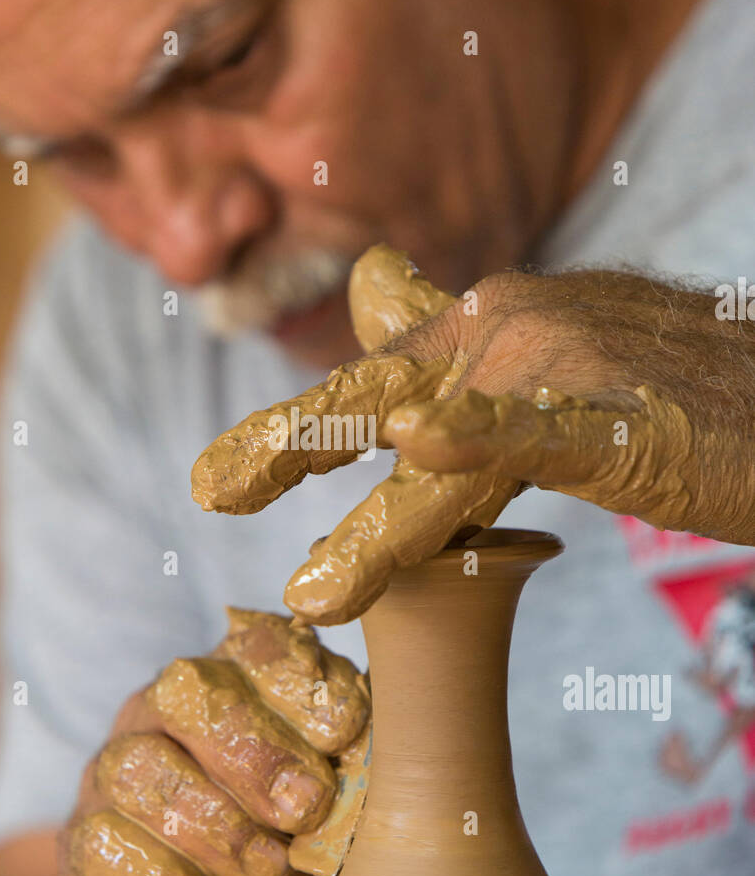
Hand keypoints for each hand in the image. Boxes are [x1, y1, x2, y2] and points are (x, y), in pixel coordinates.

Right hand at [56, 609, 369, 875]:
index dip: (298, 678)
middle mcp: (164, 712)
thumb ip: (365, 763)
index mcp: (240, 679)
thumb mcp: (357, 807)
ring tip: (270, 872)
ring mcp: (113, 780)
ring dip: (215, 825)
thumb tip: (366, 742)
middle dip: (254, 750)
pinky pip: (104, 850)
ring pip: (135, 768)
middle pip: (185, 689)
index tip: (346, 732)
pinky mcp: (85, 856)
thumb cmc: (317, 860)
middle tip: (307, 808)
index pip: (256, 641)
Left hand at [193, 246, 754, 624]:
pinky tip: (423, 442)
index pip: (377, 380)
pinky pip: (542, 429)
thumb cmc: (666, 390)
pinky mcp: (625, 417)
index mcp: (487, 326)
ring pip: (448, 451)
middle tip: (211, 489)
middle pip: (380, 393)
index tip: (224, 479)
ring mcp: (565, 367)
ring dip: (377, 526)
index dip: (299, 429)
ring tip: (313, 595)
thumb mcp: (541, 364)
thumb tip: (365, 280)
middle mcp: (510, 330)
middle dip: (290, 444)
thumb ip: (448, 340)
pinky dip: (484, 434)